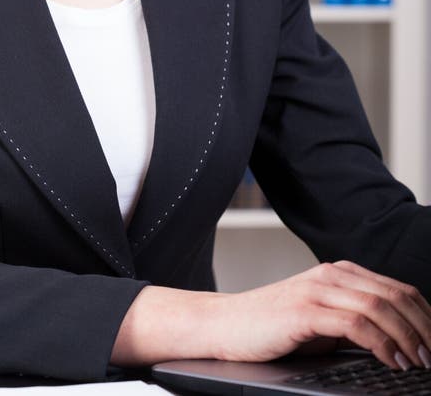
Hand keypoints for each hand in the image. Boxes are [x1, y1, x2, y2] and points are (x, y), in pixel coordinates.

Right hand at [212, 260, 430, 370]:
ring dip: (408, 338)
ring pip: (380, 307)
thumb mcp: (320, 321)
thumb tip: (396, 344)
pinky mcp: (305, 311)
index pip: (397, 288)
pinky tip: (391, 360)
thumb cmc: (271, 328)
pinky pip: (356, 323)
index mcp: (338, 273)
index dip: (424, 315)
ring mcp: (317, 290)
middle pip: (395, 295)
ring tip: (420, 362)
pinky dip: (381, 343)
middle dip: (423, 327)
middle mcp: (331, 275)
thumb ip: (353, 322)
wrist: (224, 325)